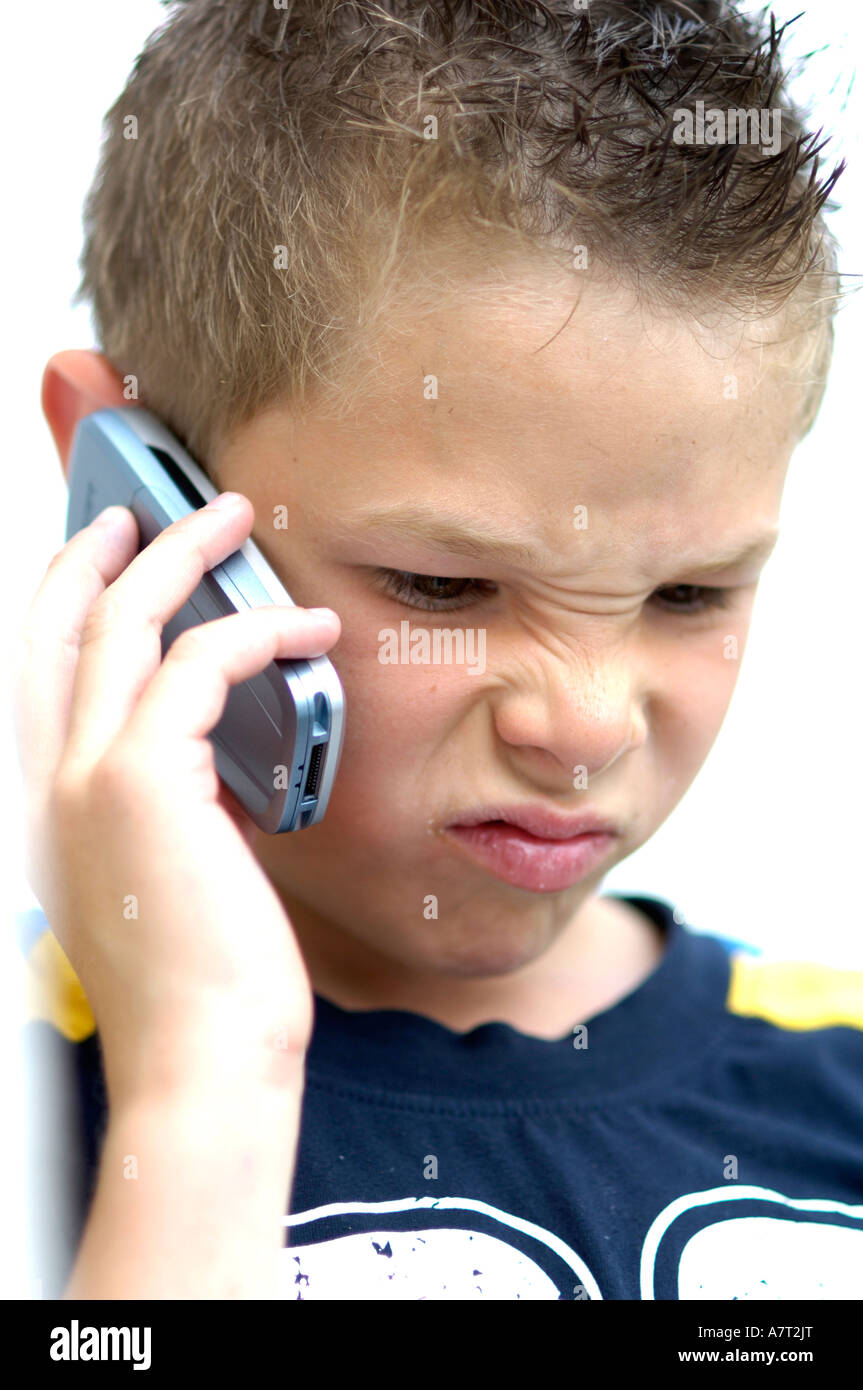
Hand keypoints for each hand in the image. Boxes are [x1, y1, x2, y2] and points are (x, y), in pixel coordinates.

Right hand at [13, 492, 339, 1102]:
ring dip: (183, 557)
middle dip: (105, 550)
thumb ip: (178, 804)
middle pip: (58, 624)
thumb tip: (223, 756)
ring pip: (121, 621)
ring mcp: (82, 777)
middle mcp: (46, 782)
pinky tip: (304, 628)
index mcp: (51, 805)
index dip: (63, 599)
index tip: (105, 557)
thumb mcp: (175, 873)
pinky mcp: (141, 780)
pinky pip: (199, 664)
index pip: (37, 673)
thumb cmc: (199, 983)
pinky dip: (253, 630)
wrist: (200, 1063)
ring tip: (239, 522)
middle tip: (150, 508)